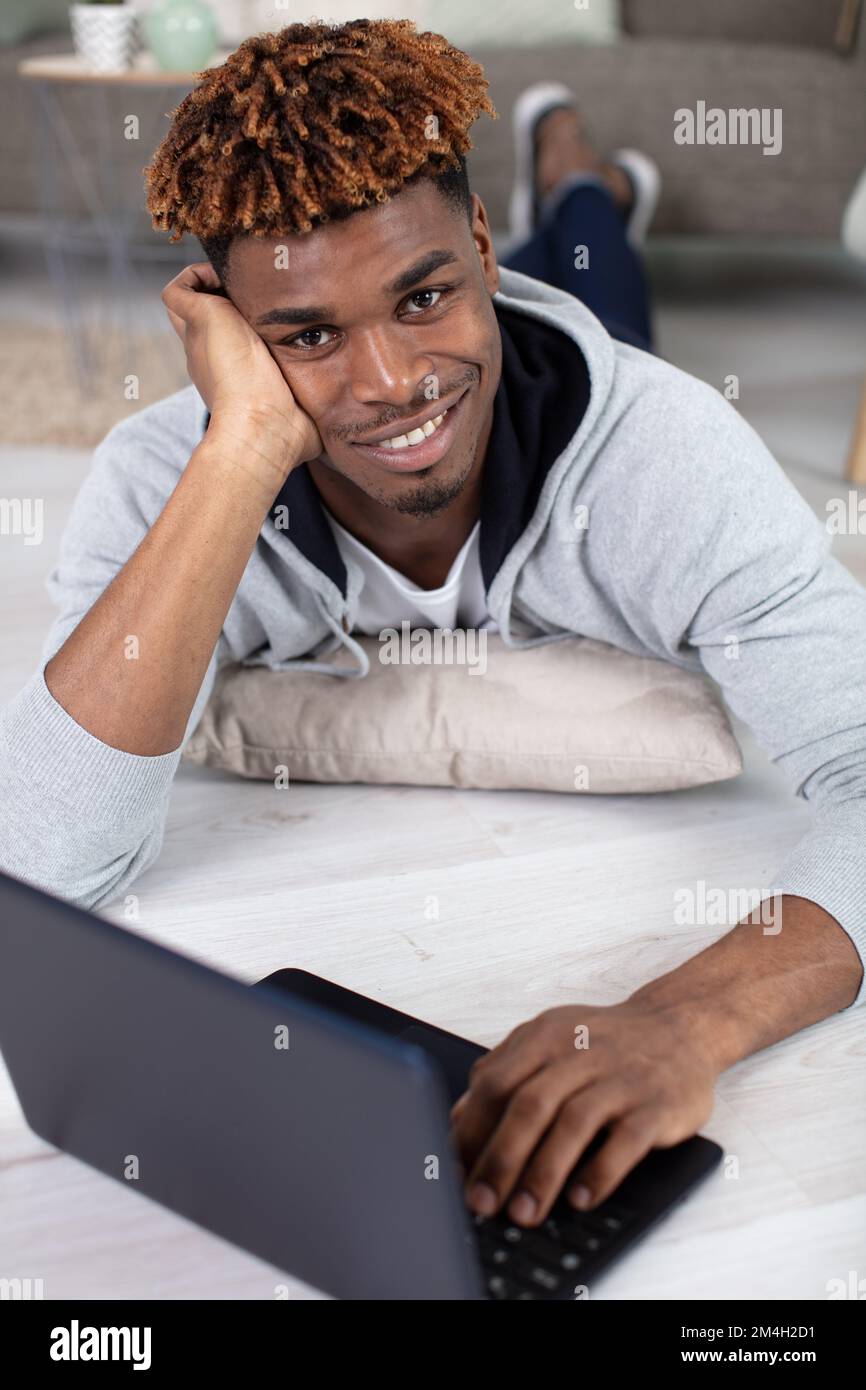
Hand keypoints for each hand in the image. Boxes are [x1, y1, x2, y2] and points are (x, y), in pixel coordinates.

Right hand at [162, 261, 322, 479]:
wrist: (263, 429)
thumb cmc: (290, 434)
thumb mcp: (311, 412)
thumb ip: (330, 404)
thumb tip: (384, 431)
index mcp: (234, 372)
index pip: (229, 339)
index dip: (245, 321)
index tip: (274, 312)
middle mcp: (211, 353)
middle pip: (207, 314)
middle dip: (232, 295)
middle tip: (265, 286)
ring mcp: (200, 337)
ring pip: (190, 297)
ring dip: (215, 281)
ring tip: (250, 275)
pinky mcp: (198, 319)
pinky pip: (181, 286)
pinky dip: (199, 273)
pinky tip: (235, 276)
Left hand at [450, 998, 718, 1226]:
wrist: (681, 1025)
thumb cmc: (605, 1042)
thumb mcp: (548, 1041)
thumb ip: (503, 1073)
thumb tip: (455, 1121)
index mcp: (546, 1035)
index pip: (495, 1083)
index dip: (472, 1130)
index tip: (458, 1172)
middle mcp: (581, 1051)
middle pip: (529, 1105)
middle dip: (500, 1160)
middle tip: (483, 1203)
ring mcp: (621, 1077)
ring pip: (573, 1125)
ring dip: (544, 1174)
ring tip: (524, 1213)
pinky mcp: (657, 1104)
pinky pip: (626, 1142)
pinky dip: (600, 1173)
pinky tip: (580, 1198)